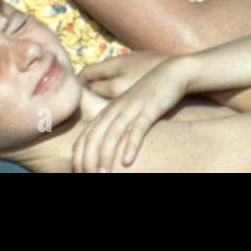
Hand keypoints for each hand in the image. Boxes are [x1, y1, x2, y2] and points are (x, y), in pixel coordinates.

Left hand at [72, 58, 189, 171]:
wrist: (171, 73)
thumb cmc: (149, 95)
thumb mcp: (127, 108)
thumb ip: (115, 124)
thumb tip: (105, 149)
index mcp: (107, 111)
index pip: (85, 136)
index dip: (79, 156)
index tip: (79, 172)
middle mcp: (116, 109)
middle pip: (94, 136)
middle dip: (88, 160)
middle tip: (89, 177)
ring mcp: (132, 108)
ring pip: (112, 134)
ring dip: (105, 156)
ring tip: (103, 174)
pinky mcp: (149, 109)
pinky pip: (138, 128)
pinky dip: (131, 145)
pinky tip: (128, 162)